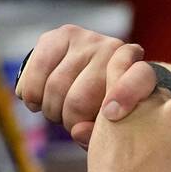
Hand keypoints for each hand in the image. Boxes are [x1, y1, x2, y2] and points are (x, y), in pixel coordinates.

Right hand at [13, 24, 158, 148]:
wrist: (90, 76)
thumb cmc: (107, 112)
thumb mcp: (111, 129)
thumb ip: (99, 135)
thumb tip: (77, 131)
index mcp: (138, 73)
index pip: (139, 78)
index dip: (125, 96)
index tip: (110, 115)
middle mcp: (113, 50)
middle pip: (80, 98)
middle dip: (68, 121)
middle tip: (70, 124)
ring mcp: (86, 39)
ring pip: (56, 87)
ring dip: (50, 110)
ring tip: (56, 113)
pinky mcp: (57, 36)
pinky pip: (36, 72)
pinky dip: (31, 93)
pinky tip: (35, 102)